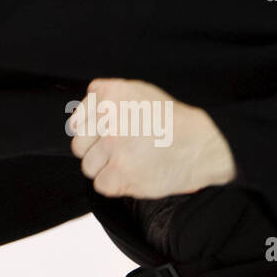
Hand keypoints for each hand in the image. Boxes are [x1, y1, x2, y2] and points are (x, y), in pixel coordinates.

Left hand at [67, 78, 236, 198]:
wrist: (200, 144)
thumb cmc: (171, 120)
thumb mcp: (138, 92)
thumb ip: (106, 99)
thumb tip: (82, 116)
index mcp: (109, 95)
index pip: (76, 123)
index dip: (90, 134)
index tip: (103, 138)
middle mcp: (108, 119)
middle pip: (79, 146)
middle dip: (96, 152)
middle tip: (119, 153)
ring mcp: (114, 146)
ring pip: (88, 167)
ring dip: (106, 169)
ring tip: (129, 163)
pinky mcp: (122, 172)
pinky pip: (102, 185)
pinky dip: (115, 185)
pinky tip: (132, 175)